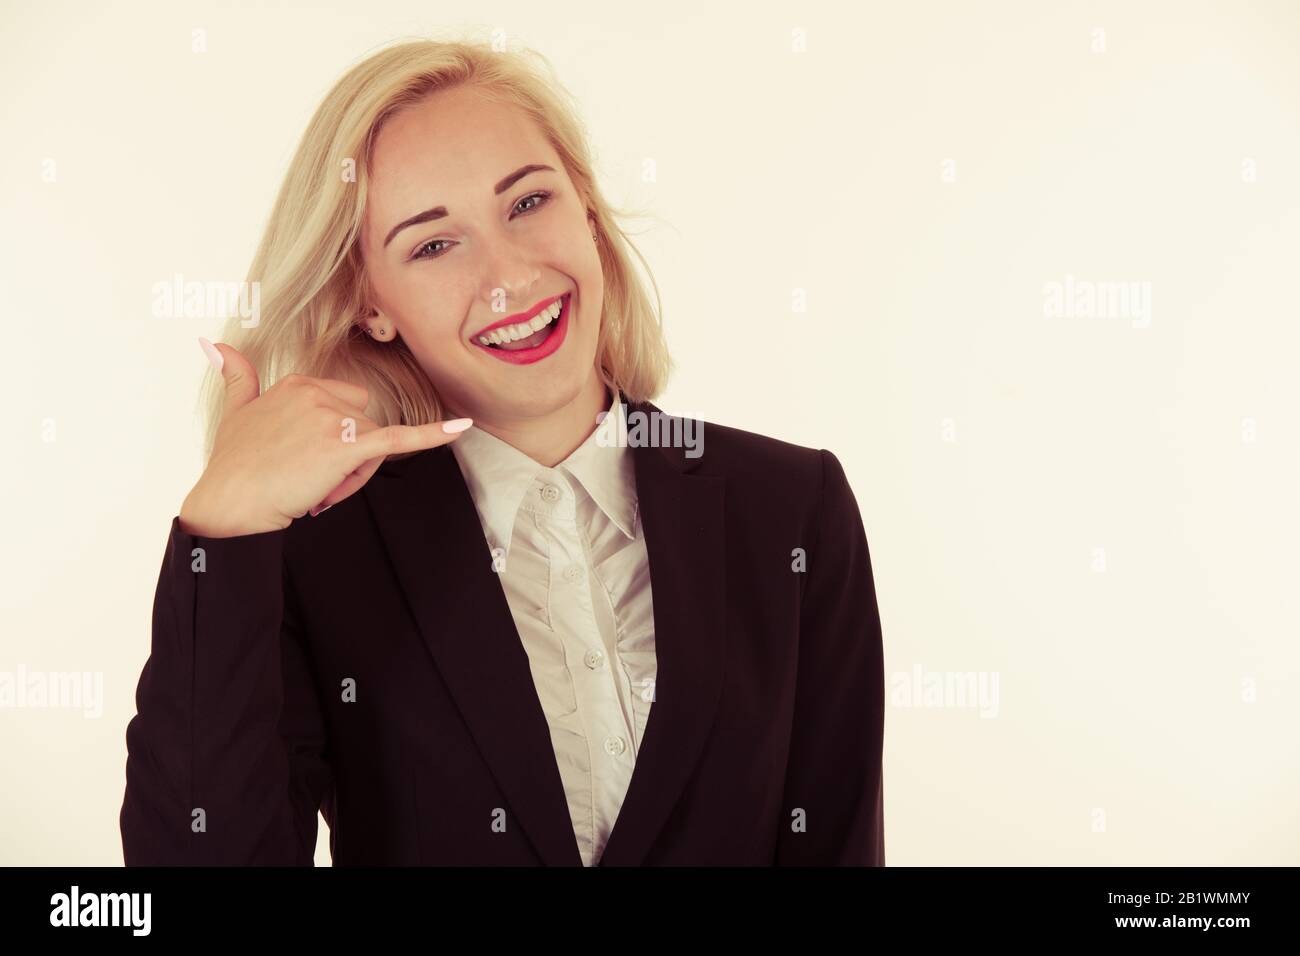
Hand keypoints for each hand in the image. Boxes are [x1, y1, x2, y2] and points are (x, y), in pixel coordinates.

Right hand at [178, 339, 471, 537]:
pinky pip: (397, 439)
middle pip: (364, 424)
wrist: (231, 502)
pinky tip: (460, 428)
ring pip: (372, 445)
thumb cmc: (234, 465)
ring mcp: (333, 418)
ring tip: (316, 489)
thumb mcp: (235, 410)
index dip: (334, 440)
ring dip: (353, 474)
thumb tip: (215, 344)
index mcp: (299, 383)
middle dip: (350, 456)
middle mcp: (317, 393)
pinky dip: (432, 435)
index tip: (302, 463)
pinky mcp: (347, 446)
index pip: (346, 407)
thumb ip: (236, 376)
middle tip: (312, 481)